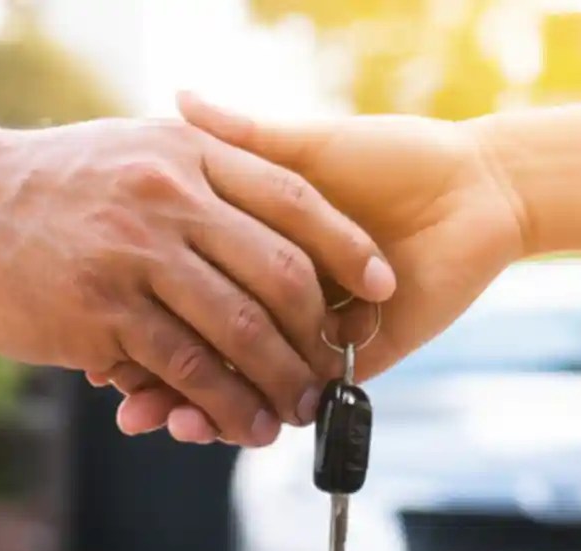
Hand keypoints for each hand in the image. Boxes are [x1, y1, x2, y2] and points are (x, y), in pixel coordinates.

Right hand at [0, 118, 395, 446]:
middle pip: (279, 273)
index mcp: (190, 156)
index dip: (348, 248)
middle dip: (317, 334)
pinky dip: (222, 403)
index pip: (296, 201)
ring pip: (239, 328)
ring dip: (279, 380)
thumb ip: (204, 162)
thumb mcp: (136, 146)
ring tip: (298, 413)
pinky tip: (240, 426)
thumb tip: (271, 203)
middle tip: (333, 373)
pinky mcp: (102, 311)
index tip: (383, 286)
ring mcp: (136, 255)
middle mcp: (170, 199)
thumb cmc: (54, 184)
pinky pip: (184, 366)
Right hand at [108, 94, 526, 441]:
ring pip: (243, 374)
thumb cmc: (392, 155)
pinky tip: (195, 422)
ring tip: (149, 422)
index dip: (149, 305)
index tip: (102, 320)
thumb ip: (245, 140)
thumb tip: (182, 97)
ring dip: (195, 404)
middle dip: (166, 377)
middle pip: (214, 343)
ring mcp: (319, 327)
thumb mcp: (306, 145)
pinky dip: (244, 412)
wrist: (478, 188)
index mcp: (268, 246)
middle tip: (123, 406)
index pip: (200, 288)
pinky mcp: (360, 357)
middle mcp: (286, 292)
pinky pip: (297, 395)